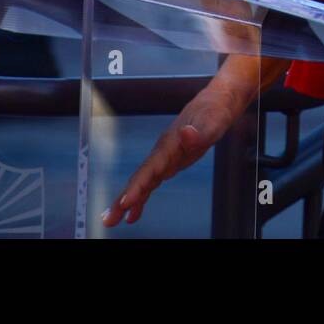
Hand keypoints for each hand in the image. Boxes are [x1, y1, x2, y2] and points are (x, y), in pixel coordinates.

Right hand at [102, 87, 238, 226]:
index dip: (137, 186)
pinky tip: (133, 213)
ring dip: (127, 201)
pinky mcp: (169, 162)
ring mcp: (164, 157)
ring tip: (112, 220)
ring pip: (142, 181)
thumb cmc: (214, 112)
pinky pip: (151, 182)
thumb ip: (199, 132)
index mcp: (170, 143)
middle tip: (108, 219)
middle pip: (140, 178)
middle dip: (124, 198)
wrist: (215, 103)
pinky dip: (142, 197)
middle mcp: (162, 151)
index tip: (125, 202)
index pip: (150, 168)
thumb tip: (186, 134)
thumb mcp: (213, 122)